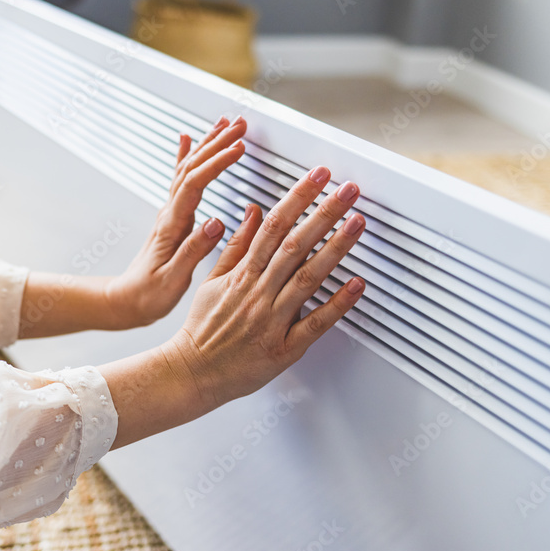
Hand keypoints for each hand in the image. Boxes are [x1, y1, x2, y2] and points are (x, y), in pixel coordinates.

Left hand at [104, 115, 247, 327]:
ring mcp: (170, 213)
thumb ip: (193, 252)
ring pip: (188, 168)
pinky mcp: (173, 217)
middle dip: (217, 143)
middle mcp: (170, 214)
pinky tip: (187, 140)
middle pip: (192, 167)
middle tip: (240, 126)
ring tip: (226, 124)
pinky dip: (186, 156)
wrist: (126, 301)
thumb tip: (214, 224)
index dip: (216, 164)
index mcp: (172, 227)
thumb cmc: (148, 295)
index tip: (238, 149)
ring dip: (207, 144)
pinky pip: (181, 179)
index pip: (194, 184)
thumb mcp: (172, 280)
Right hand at [161, 166, 365, 410]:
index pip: (273, 226)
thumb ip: (235, 246)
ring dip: (335, 249)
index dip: (297, 197)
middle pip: (294, 244)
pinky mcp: (284, 348)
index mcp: (241, 274)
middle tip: (347, 190)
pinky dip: (337, 304)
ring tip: (357, 224)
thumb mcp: (212, 281)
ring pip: (307, 278)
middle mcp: (258, 293)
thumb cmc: (203, 330)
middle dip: (324, 213)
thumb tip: (253, 212)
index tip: (317, 177)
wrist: (192, 372)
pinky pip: (315, 324)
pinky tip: (357, 285)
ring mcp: (272, 321)